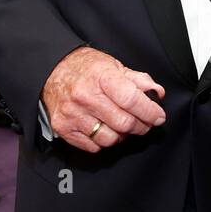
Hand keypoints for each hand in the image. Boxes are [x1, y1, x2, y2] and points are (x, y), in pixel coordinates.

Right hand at [41, 45, 165, 152]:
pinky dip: (103, 141)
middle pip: (124, 123)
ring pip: (110, 139)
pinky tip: (104, 129)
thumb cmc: (86, 68)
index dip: (150, 112)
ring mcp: (73, 114)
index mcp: (101, 77)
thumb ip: (138, 80)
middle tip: (145, 123)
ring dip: (122, 136)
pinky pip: (93, 146)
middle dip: (141, 126)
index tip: (158, 117)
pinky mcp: (63, 128)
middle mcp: (85, 96)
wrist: (52, 70)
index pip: (131, 100)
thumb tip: (157, 93)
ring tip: (122, 125)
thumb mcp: (114, 65)